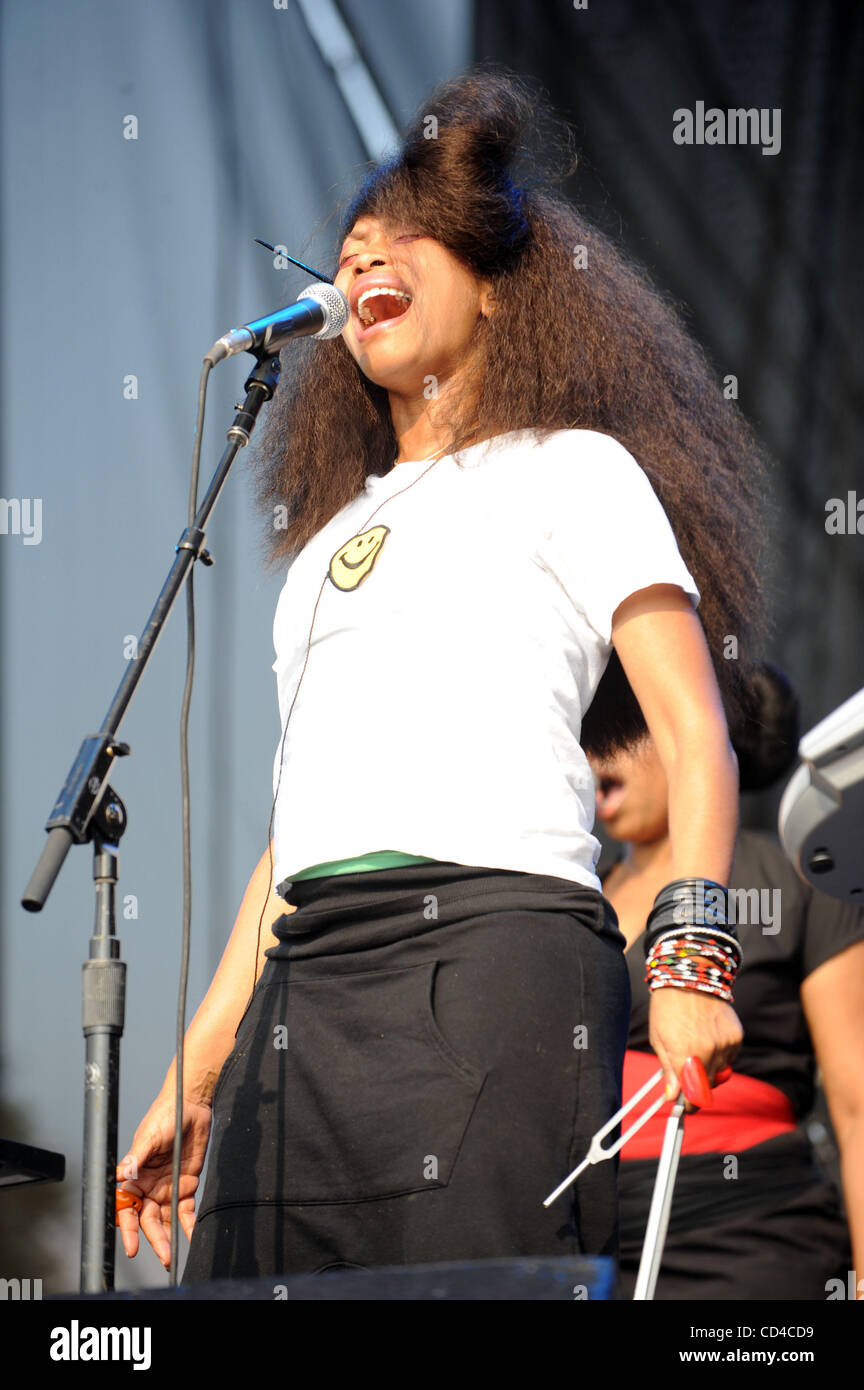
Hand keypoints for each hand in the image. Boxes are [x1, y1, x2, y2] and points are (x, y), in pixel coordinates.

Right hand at [116, 1095, 212, 1267]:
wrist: (190, 1105)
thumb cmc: (163, 1118)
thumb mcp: (148, 1138)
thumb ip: (135, 1159)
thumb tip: (119, 1176)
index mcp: (134, 1178)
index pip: (127, 1209)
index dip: (128, 1229)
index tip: (131, 1247)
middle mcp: (149, 1187)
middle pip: (147, 1220)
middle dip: (154, 1239)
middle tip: (163, 1256)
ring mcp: (167, 1188)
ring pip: (165, 1219)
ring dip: (168, 1237)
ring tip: (172, 1255)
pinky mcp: (186, 1185)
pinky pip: (185, 1210)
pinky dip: (188, 1224)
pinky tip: (191, 1235)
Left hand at [648, 987, 741, 1109]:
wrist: (689, 976)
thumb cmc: (668, 1006)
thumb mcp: (659, 1039)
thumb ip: (668, 1070)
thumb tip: (672, 1096)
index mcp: (686, 1055)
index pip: (694, 1097)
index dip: (689, 1104)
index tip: (684, 1105)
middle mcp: (709, 1052)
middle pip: (708, 1087)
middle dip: (697, 1086)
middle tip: (686, 1075)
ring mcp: (725, 1044)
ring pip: (720, 1072)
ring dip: (709, 1069)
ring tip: (696, 1047)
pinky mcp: (736, 1036)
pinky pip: (730, 1057)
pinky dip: (721, 1054)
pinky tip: (708, 1038)